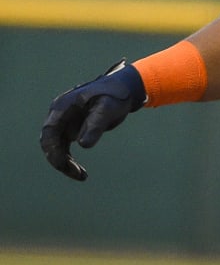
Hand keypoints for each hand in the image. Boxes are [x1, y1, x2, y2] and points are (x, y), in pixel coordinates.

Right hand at [40, 59, 145, 180]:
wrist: (125, 89)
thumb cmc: (116, 95)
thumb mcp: (108, 108)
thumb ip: (95, 124)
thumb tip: (83, 145)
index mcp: (63, 106)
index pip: (49, 132)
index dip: (53, 150)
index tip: (65, 165)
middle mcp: (60, 114)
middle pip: (49, 141)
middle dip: (60, 159)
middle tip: (78, 174)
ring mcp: (64, 121)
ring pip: (56, 146)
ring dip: (64, 161)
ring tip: (81, 175)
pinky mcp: (72, 127)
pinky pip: (64, 146)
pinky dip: (69, 158)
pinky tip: (79, 169)